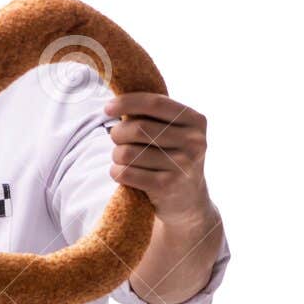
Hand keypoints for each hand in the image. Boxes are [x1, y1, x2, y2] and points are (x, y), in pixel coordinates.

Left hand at [103, 92, 216, 229]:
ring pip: (128, 152)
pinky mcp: (167, 187)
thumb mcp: (174, 133)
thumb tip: (115, 101)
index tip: (107, 108)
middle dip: (118, 133)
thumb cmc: (172, 158)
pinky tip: (121, 173)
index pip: (156, 103)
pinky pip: (126, 173)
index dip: (127, 102)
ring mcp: (182, 165)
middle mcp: (194, 142)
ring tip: (120, 158)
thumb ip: (153, 115)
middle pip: (138, 128)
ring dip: (115, 155)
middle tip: (115, 138)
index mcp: (196, 121)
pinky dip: (116, 171)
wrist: (190, 202)